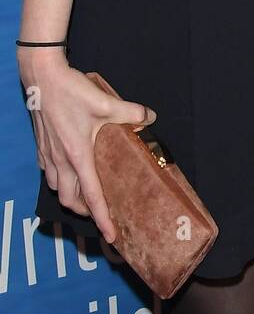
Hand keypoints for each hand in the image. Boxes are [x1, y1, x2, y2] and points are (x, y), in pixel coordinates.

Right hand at [19, 53, 156, 245]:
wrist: (42, 78)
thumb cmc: (71, 91)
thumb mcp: (105, 101)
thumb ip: (130, 112)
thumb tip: (150, 117)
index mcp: (78, 155)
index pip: (92, 196)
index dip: (102, 218)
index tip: (111, 235)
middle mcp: (61, 161)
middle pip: (70, 200)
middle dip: (85, 211)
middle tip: (101, 211)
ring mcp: (48, 155)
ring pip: (57, 188)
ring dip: (71, 196)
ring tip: (86, 193)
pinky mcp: (42, 147)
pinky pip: (49, 173)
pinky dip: (59, 179)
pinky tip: (69, 170)